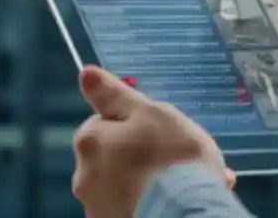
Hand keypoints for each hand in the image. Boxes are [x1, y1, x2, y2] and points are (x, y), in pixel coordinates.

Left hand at [72, 66, 234, 217]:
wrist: (184, 216)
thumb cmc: (172, 160)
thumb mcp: (150, 114)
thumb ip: (117, 95)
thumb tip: (86, 74)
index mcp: (90, 141)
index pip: (107, 122)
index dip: (137, 125)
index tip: (161, 132)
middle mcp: (85, 177)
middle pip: (116, 157)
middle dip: (145, 156)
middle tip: (181, 159)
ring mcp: (98, 209)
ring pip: (129, 186)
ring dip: (155, 182)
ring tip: (192, 183)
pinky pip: (137, 208)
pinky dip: (157, 202)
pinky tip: (185, 200)